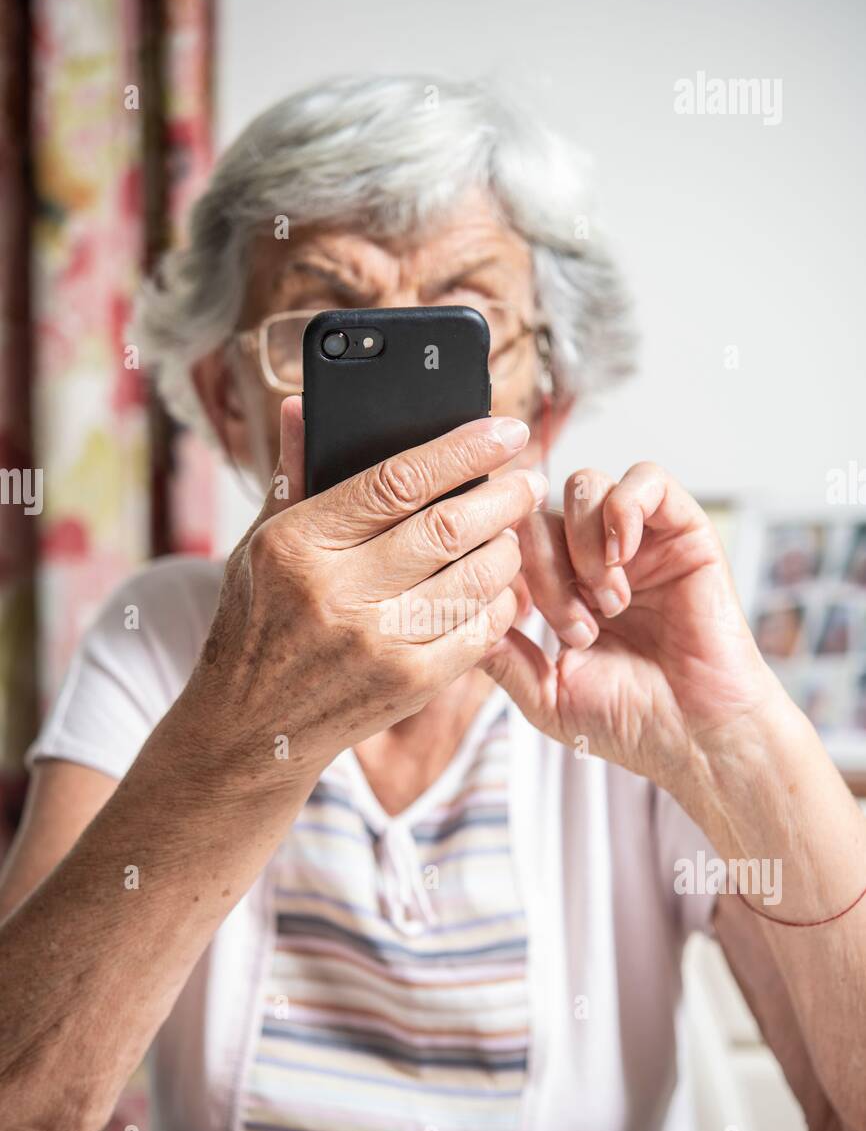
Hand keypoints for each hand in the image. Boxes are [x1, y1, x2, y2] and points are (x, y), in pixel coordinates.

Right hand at [186, 397, 544, 784]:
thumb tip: (301, 403)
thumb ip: (294, 474)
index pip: (397, 480)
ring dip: (507, 548)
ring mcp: (377, 643)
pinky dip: (500, 602)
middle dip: (503, 496)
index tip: (504, 429)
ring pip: (473, 578)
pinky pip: (479, 630)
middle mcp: (337, 593)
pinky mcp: (409, 683)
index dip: (462, 450)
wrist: (252, 728)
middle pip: (448, 528)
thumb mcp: (260, 544)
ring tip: (514, 530)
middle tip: (528, 478)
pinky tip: (501, 586)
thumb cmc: (259, 622)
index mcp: (297, 545)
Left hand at [481, 462, 781, 794]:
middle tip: (577, 630)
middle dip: (545, 569)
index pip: (509, 540)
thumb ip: (500, 655)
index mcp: (559, 588)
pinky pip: (645, 480)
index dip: (507, 569)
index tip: (527, 622)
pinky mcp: (684, 530)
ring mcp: (639, 540)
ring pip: (583, 486)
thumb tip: (450, 615)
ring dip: (584, 545)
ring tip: (609, 604)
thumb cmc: (629, 722)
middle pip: (539, 512)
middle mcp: (594, 557)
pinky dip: (624, 509)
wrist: (696, 737)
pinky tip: (625, 559)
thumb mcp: (545, 695)